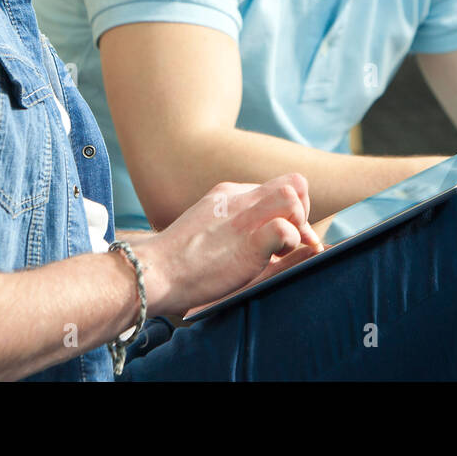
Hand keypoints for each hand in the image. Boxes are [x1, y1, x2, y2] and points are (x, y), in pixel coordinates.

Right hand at [134, 173, 323, 317]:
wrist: (154, 272)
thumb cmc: (176, 263)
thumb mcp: (206, 229)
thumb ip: (231, 225)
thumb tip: (260, 237)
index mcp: (227, 194)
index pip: (277, 187)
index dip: (291, 211)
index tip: (286, 238)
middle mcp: (238, 198)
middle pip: (294, 183)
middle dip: (303, 212)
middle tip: (292, 243)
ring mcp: (243, 218)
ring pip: (293, 195)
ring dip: (299, 223)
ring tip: (283, 249)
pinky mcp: (248, 242)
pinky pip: (286, 227)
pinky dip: (291, 242)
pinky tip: (274, 258)